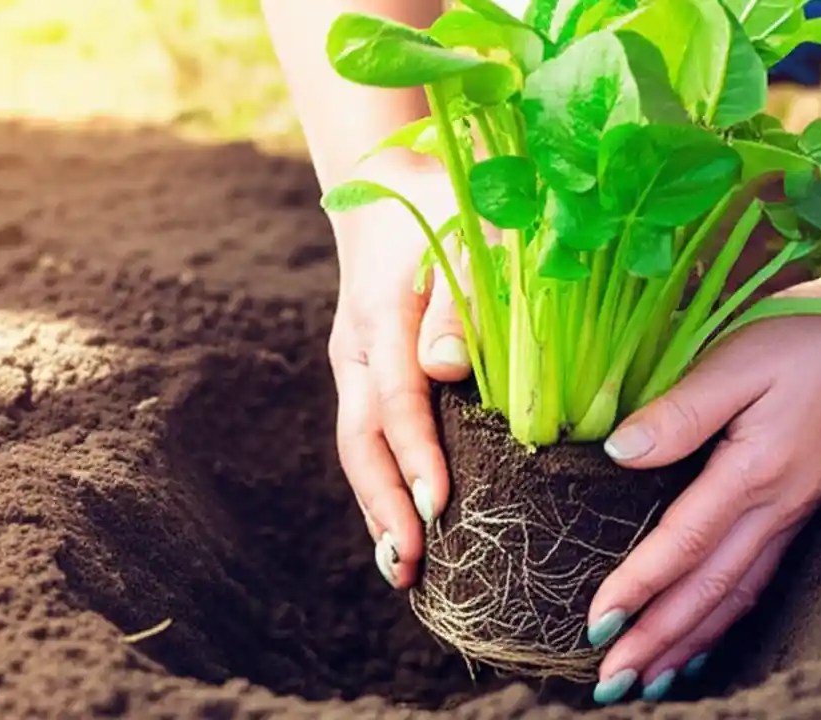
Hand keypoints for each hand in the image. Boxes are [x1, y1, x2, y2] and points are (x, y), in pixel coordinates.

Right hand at [326, 163, 467, 588]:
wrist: (392, 188)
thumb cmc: (447, 207)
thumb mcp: (466, 231)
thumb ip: (459, 294)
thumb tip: (444, 368)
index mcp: (382, 313)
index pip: (397, 397)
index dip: (416, 453)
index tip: (439, 504)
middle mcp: (357, 348)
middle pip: (360, 438)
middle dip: (385, 504)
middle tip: (411, 565)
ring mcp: (354, 365)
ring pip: (356, 447)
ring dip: (377, 509)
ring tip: (404, 570)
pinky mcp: (364, 377)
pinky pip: (366, 439)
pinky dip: (381, 487)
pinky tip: (403, 530)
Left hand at [584, 280, 820, 703]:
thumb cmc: (799, 336)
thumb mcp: (732, 359)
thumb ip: (678, 411)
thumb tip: (617, 453)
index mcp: (755, 471)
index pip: (685, 545)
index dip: (638, 587)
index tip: (596, 624)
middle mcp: (778, 505)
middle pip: (711, 590)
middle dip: (659, 641)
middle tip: (611, 683)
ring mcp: (794, 511)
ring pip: (738, 596)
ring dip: (691, 642)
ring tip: (649, 679)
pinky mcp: (800, 507)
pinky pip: (761, 580)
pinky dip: (729, 619)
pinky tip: (705, 638)